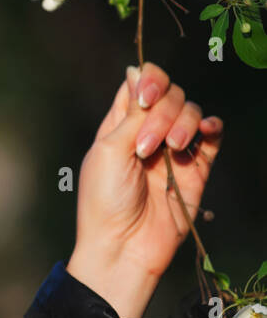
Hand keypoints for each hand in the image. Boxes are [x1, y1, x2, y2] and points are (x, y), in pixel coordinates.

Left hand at [66, 61, 223, 317]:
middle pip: (168, 96)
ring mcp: (173, 149)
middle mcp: (146, 132)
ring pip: (190, 112)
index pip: (139, 85)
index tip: (146, 97)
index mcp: (118, 125)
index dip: (148, 81)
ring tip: (171, 150)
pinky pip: (212, 137)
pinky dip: (212, 127)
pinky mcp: (196, 168)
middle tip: (147, 145)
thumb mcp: (109, 151)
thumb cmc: (104, 200)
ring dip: (183, 123)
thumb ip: (129, 114)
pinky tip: (205, 131)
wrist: (124, 245)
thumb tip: (136, 71)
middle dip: (162, 111)